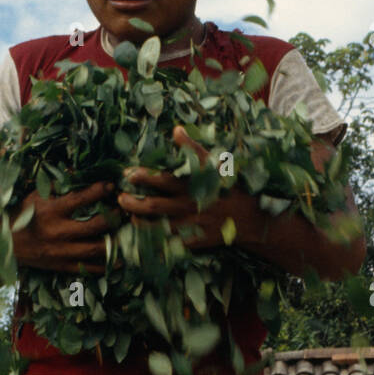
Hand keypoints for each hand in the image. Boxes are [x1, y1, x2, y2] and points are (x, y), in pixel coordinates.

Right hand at [8, 180, 123, 273]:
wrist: (4, 245)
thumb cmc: (21, 215)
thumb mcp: (34, 195)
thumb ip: (56, 185)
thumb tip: (77, 171)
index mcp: (50, 211)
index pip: (80, 198)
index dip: (99, 191)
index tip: (111, 186)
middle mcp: (57, 232)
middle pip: (95, 226)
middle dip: (113, 217)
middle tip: (123, 211)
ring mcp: (61, 252)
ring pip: (96, 249)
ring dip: (115, 242)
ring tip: (125, 233)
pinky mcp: (62, 266)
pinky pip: (88, 268)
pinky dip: (106, 266)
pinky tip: (118, 260)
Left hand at [118, 126, 260, 250]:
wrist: (253, 219)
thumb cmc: (231, 188)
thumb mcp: (217, 165)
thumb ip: (194, 149)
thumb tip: (176, 130)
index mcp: (194, 185)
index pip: (163, 179)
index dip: (143, 176)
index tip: (127, 173)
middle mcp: (191, 205)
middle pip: (156, 205)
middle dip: (134, 202)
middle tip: (120, 197)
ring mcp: (194, 225)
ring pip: (160, 227)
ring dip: (141, 222)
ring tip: (130, 216)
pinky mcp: (197, 241)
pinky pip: (172, 244)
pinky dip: (157, 242)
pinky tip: (146, 238)